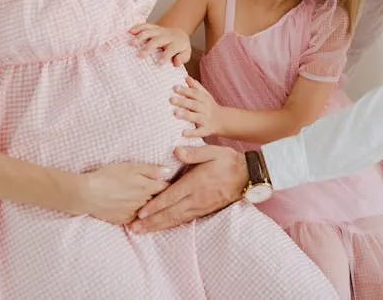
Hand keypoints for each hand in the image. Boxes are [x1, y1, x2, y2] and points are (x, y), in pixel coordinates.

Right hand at [78, 162, 172, 224]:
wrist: (88, 194)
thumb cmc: (108, 176)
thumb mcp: (131, 167)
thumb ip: (151, 170)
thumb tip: (168, 171)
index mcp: (147, 188)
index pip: (167, 188)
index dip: (171, 185)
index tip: (174, 183)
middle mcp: (143, 203)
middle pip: (159, 201)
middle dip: (163, 197)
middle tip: (166, 194)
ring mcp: (134, 213)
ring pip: (148, 211)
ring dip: (151, 208)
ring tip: (151, 203)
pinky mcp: (124, 220)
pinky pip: (136, 219)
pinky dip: (139, 216)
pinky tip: (139, 214)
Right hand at [129, 24, 191, 65]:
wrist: (179, 34)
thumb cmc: (181, 48)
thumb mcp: (186, 54)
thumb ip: (182, 58)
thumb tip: (176, 62)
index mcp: (176, 43)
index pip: (171, 49)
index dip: (166, 55)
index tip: (159, 63)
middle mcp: (168, 35)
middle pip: (158, 40)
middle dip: (149, 47)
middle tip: (140, 55)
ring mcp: (160, 30)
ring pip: (150, 31)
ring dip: (140, 37)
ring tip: (131, 43)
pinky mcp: (154, 27)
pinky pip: (146, 25)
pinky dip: (137, 28)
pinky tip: (130, 32)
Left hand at [130, 145, 247, 232]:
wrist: (248, 176)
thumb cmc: (229, 161)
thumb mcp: (213, 151)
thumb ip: (194, 152)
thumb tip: (176, 151)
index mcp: (196, 182)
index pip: (172, 196)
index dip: (155, 206)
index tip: (141, 213)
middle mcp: (197, 198)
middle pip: (170, 212)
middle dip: (151, 221)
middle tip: (134, 228)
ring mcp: (201, 206)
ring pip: (176, 219)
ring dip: (158, 226)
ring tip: (142, 231)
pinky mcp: (205, 210)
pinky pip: (185, 220)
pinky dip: (171, 225)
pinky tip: (162, 227)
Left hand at [171, 77, 225, 136]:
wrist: (223, 121)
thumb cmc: (209, 107)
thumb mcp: (205, 96)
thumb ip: (196, 87)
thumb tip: (186, 77)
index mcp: (205, 99)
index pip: (195, 94)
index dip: (185, 90)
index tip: (174, 88)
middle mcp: (206, 109)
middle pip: (194, 105)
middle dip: (183, 102)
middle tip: (171, 100)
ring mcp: (206, 120)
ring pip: (196, 117)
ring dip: (186, 115)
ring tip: (176, 113)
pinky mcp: (206, 131)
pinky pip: (199, 132)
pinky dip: (192, 133)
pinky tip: (183, 133)